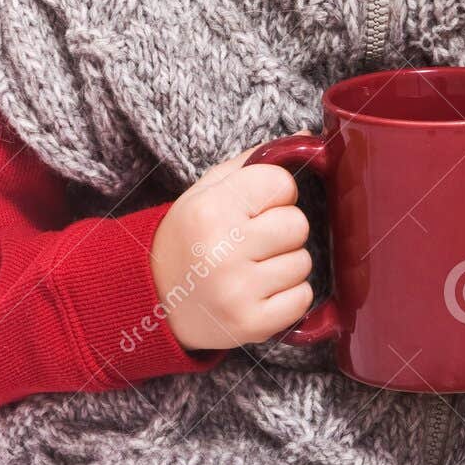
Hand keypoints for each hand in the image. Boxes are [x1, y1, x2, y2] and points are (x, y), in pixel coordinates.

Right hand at [149, 145, 312, 352]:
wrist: (154, 299)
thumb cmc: (189, 236)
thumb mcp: (207, 190)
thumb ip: (255, 161)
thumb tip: (310, 139)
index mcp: (210, 210)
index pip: (282, 184)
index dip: (274, 194)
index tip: (253, 208)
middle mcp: (222, 252)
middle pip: (298, 224)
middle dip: (282, 229)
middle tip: (252, 240)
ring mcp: (237, 293)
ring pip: (303, 262)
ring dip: (284, 263)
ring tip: (251, 267)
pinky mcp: (250, 325)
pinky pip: (302, 298)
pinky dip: (288, 295)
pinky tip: (258, 291)